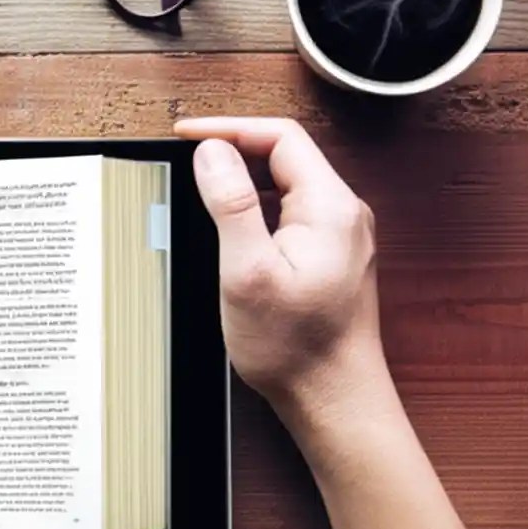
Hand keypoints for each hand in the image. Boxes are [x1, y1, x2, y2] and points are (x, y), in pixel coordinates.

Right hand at [174, 117, 386, 420]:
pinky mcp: (328, 257)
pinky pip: (289, 211)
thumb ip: (231, 204)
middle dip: (232, 147)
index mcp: (330, 207)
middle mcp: (342, 214)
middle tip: (186, 155)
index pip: (280, 136)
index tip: (186, 135)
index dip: (228, 128)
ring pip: (285, 183)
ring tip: (200, 184)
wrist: (333, 400)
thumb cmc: (297, 349)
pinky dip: (254, 205)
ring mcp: (338, 236)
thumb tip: (212, 152)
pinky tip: (229, 224)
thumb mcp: (248, 271)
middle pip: (283, 155)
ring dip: (242, 177)